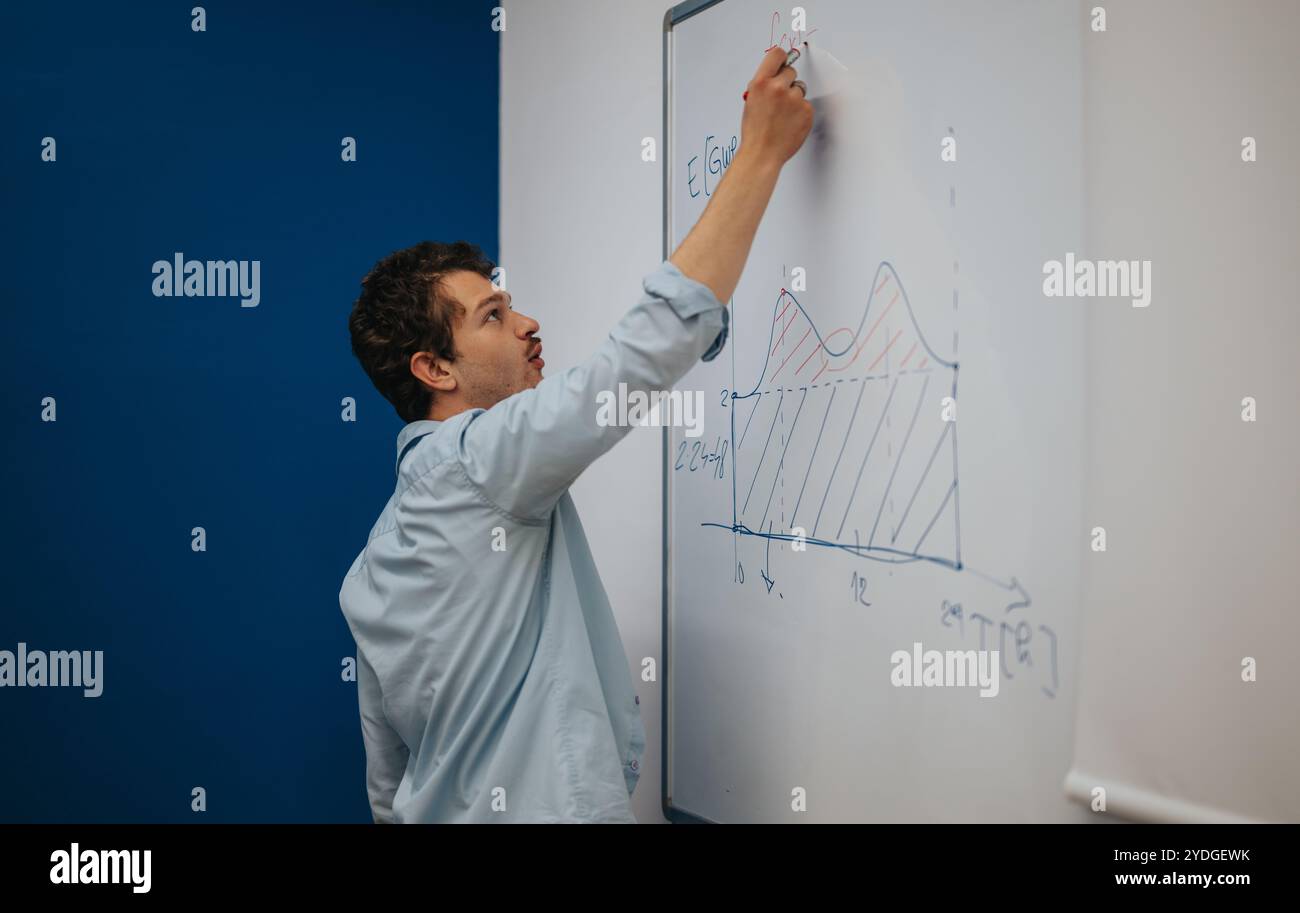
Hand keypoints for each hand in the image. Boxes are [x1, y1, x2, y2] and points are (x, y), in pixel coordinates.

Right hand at [740, 45, 814, 169]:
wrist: (762, 154)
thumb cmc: (755, 131)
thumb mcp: (751, 101)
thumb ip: (764, 85)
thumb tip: (775, 73)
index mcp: (761, 83)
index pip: (777, 55)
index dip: (781, 58)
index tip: (783, 62)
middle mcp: (778, 88)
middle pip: (791, 71)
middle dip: (787, 82)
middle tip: (780, 99)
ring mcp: (794, 99)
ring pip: (800, 88)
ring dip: (794, 98)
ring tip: (783, 115)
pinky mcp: (806, 111)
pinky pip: (806, 104)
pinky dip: (800, 112)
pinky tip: (790, 123)